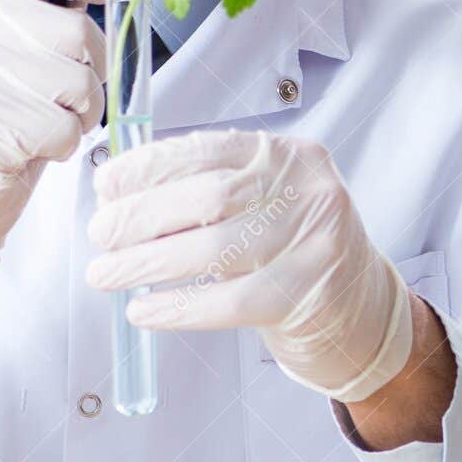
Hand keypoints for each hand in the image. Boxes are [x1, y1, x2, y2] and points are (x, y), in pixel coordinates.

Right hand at [0, 0, 107, 282]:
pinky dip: (63, 148)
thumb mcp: (16, 59)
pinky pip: (65, 130)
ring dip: (82, 116)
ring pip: (80, 84)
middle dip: (96, 73)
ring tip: (49, 126)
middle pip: (79, 32)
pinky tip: (32, 150)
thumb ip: (50, 25)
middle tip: (71, 98)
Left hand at [86, 128, 412, 402]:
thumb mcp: (261, 204)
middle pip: (206, 197)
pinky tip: (143, 311)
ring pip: (212, 249)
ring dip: (145, 263)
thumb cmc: (292, 252)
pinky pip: (227, 301)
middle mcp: (305, 189)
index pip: (207, 149)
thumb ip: (204, 190)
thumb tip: (118, 193)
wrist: (361, 311)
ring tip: (106, 274)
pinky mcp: (309, 293)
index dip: (148, 166)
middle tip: (100, 234)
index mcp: (286, 155)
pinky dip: (176, 308)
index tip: (106, 184)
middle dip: (139, 216)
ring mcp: (312, 241)